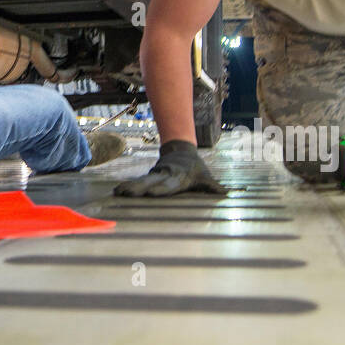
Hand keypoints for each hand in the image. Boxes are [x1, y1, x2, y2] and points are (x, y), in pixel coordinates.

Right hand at [113, 139, 228, 196]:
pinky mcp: (150, 176)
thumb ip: (213, 186)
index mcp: (179, 177)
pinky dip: (128, 186)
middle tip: (126, 194)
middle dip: (139, 188)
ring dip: (130, 187)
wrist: (181, 150)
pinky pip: (139, 181)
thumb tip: (227, 193)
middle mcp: (165, 175)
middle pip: (151, 183)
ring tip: (117, 193)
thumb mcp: (206, 176)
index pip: (169, 184)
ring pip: (142, 181)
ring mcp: (156, 174)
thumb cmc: (195, 168)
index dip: (161, 189)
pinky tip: (118, 191)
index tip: (151, 194)